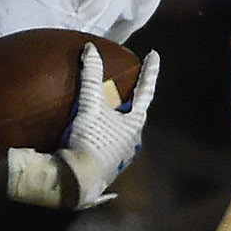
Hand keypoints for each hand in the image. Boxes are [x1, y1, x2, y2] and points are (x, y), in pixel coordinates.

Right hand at [55, 45, 159, 207]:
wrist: (77, 182)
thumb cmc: (90, 142)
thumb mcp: (90, 107)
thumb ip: (91, 77)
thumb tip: (90, 49)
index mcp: (135, 125)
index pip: (146, 91)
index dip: (150, 71)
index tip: (154, 55)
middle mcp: (133, 143)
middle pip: (135, 116)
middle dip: (131, 104)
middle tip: (125, 91)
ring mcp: (122, 159)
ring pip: (123, 136)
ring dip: (117, 126)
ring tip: (106, 118)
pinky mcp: (107, 171)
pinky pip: (109, 152)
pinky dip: (104, 144)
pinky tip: (94, 146)